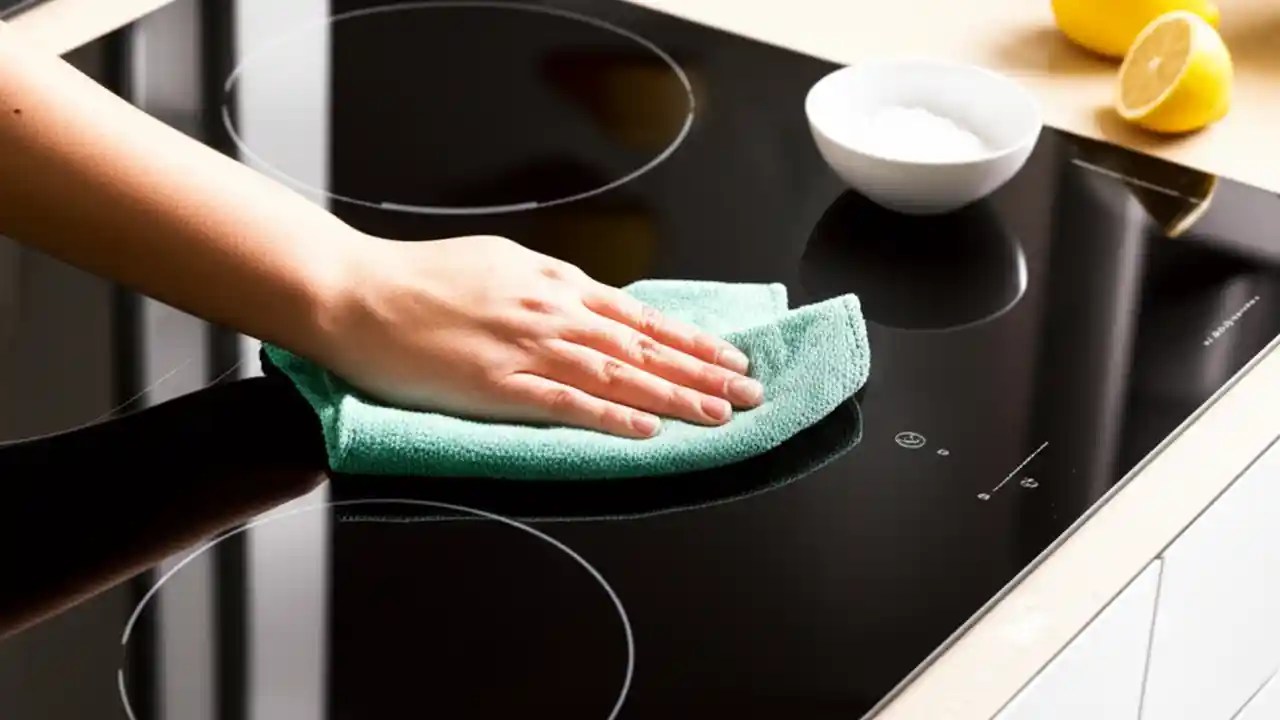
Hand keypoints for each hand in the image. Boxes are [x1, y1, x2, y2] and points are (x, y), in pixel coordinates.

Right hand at [321, 235, 763, 437]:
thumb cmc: (420, 277)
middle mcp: (552, 310)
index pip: (639, 315)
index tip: (728, 356)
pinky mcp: (499, 385)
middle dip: (702, 371)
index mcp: (552, 281)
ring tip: (719, 414)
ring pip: (619, 374)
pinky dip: (613, 416)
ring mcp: (528, 347)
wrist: (357, 292)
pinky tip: (648, 430)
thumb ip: (545, 284)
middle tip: (749, 391)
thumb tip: (584, 300)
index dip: (689, 339)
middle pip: (643, 345)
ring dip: (675, 396)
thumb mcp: (496, 262)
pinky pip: (568, 404)